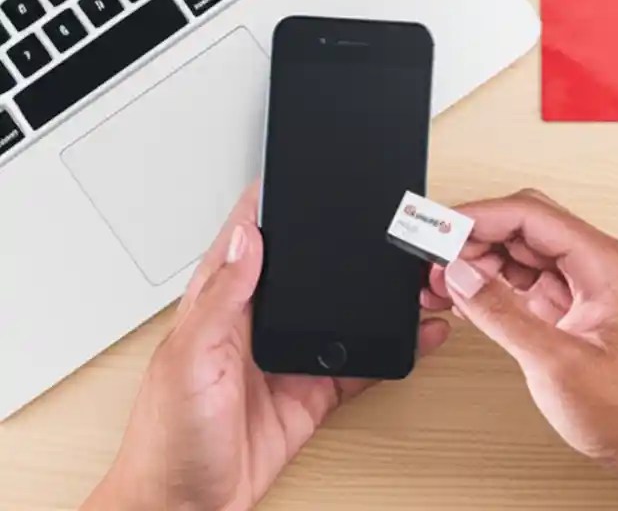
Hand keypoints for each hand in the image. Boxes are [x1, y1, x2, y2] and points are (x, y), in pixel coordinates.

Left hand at [84, 185, 451, 510]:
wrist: (185, 509)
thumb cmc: (166, 440)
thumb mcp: (188, 360)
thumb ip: (223, 298)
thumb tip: (250, 239)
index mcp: (219, 305)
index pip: (250, 238)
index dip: (277, 205)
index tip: (310, 175)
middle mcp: (257, 325)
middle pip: (310, 271)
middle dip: (347, 247)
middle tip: (389, 225)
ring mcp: (290, 357)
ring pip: (344, 312)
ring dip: (378, 298)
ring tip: (416, 278)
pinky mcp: (313, 393)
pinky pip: (362, 363)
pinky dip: (394, 350)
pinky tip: (416, 335)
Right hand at [431, 190, 617, 510]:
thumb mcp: (557, 362)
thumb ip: (504, 314)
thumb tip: (460, 274)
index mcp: (605, 264)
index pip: (531, 216)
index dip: (479, 218)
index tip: (438, 229)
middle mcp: (594, 265)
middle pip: (522, 225)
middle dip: (472, 237)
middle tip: (430, 257)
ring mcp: (580, 284)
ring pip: (517, 250)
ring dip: (475, 261)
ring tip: (438, 283)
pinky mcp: (566, 305)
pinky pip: (520, 278)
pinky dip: (487, 285)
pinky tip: (460, 297)